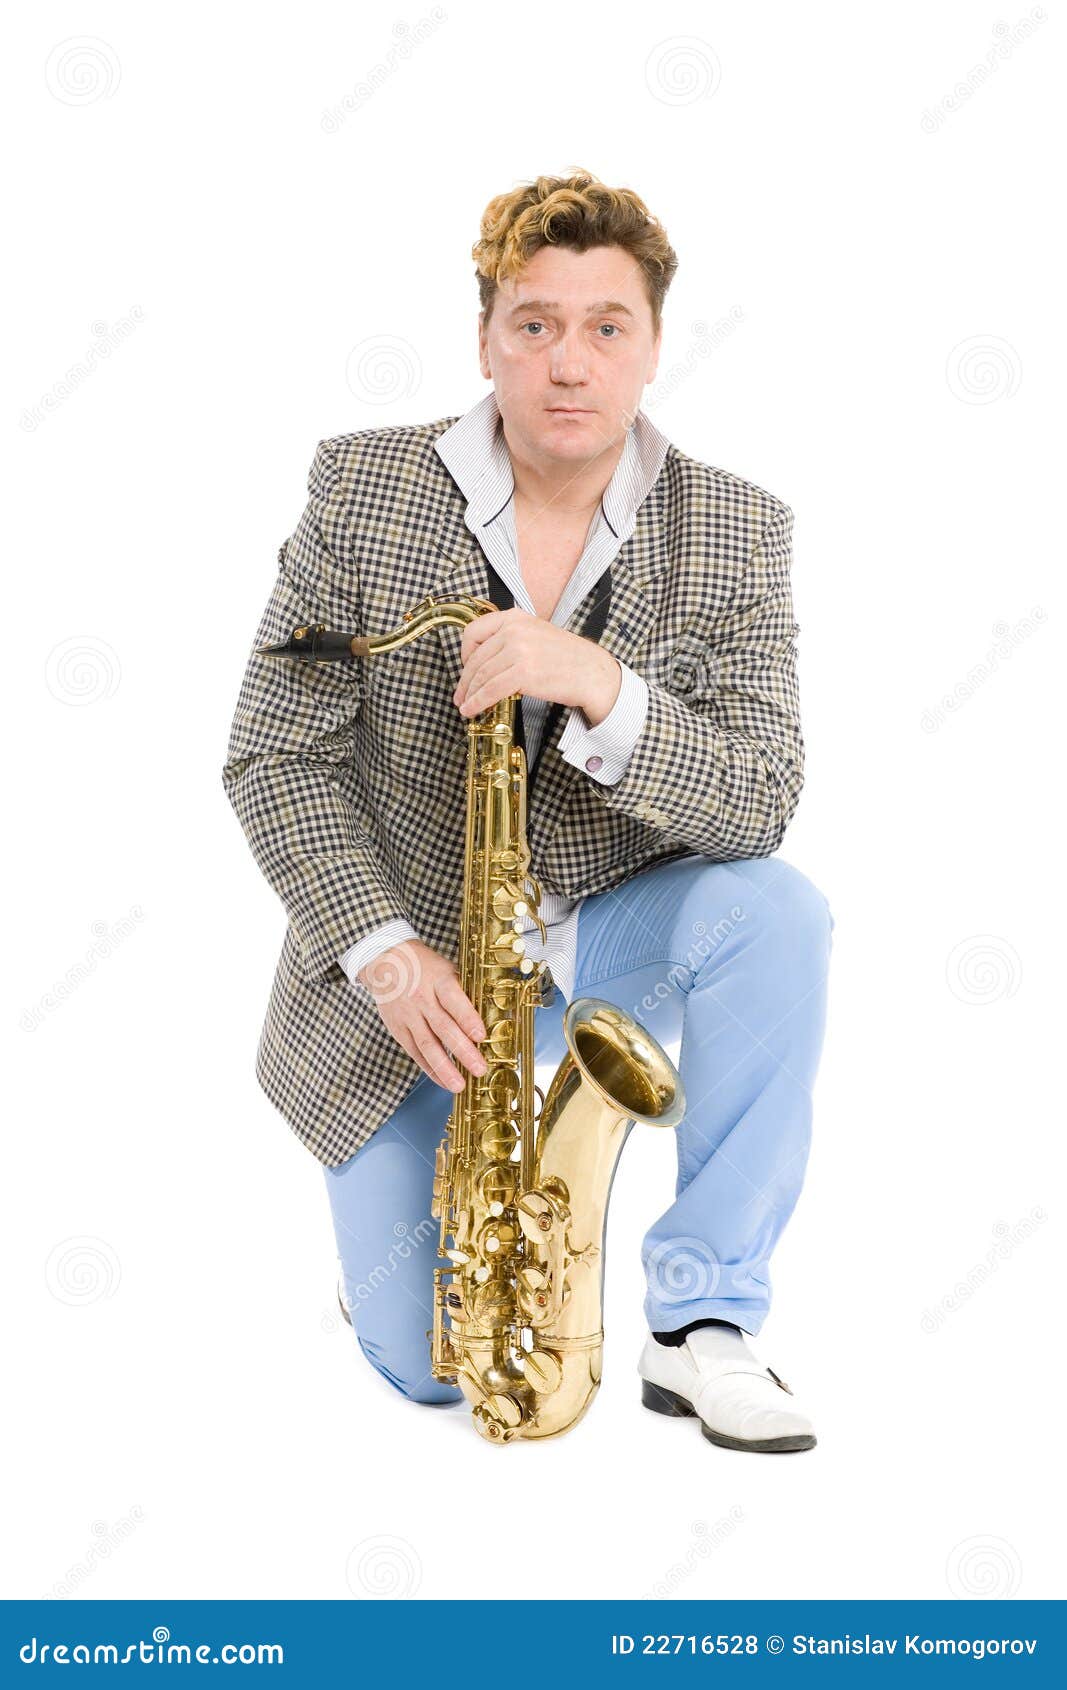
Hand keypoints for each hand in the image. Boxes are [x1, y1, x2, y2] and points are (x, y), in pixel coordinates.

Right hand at [358, 940, 488, 1092]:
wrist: (385, 960)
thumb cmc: (425, 966)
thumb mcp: (447, 969)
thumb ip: (467, 990)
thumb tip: (497, 1012)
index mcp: (439, 980)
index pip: (453, 1000)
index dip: (467, 1018)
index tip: (481, 1036)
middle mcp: (422, 998)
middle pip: (443, 1027)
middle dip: (462, 1051)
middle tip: (479, 1069)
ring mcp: (408, 1015)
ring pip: (426, 1045)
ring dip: (444, 1068)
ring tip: (459, 1085)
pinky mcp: (398, 1029)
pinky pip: (415, 1052)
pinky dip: (429, 1068)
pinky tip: (443, 1080)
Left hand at [453, 607, 620, 724]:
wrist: (592, 672)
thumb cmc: (567, 658)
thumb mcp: (535, 634)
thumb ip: (510, 638)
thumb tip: (484, 660)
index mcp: (514, 617)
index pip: (474, 631)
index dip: (464, 654)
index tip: (465, 668)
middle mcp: (514, 630)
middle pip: (475, 657)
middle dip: (464, 680)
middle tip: (461, 694)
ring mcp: (518, 650)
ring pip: (481, 675)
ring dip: (469, 694)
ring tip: (466, 705)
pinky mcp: (523, 672)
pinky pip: (491, 690)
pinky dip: (478, 702)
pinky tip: (473, 709)